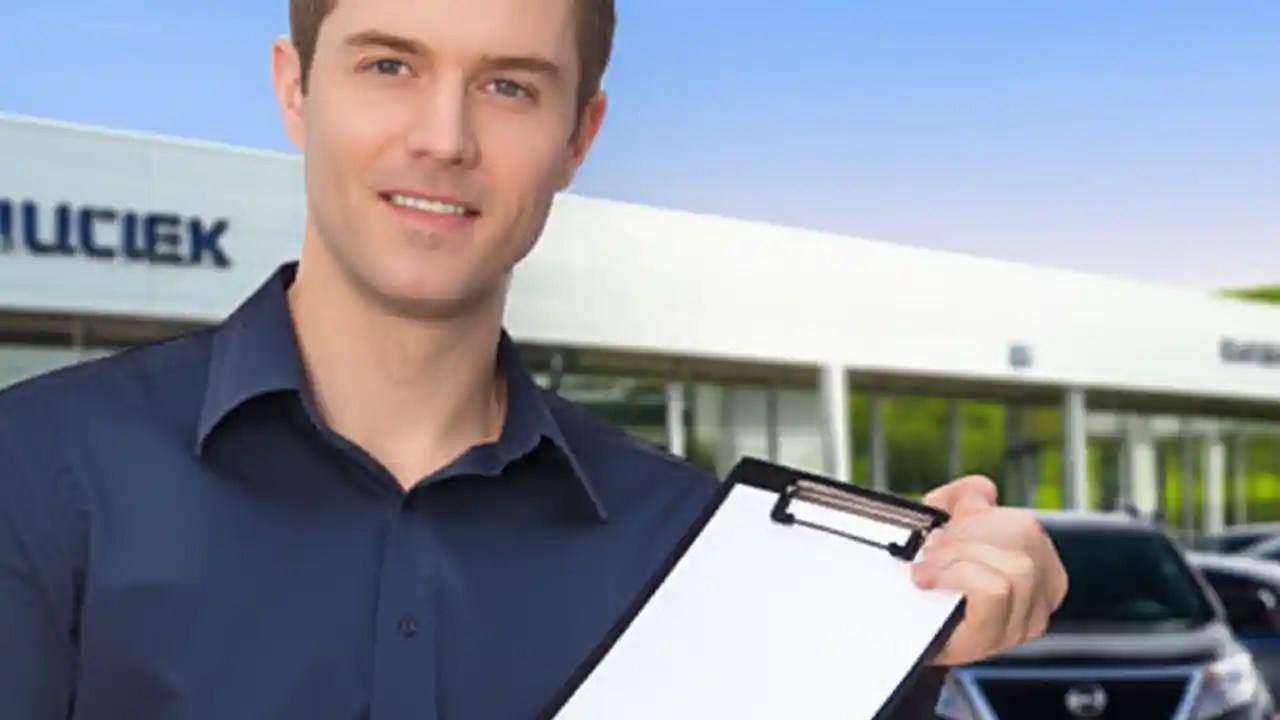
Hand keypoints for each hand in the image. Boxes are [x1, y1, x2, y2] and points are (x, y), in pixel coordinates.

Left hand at [911, 475, 1067, 666]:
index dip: (981, 519)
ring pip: (1013, 565)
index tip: (944, 527)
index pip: (1026, 528)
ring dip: (959, 555)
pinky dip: (959, 575)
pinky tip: (932, 580)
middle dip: (967, 533)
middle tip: (930, 545)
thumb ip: (964, 501)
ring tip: (929, 565)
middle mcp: (1040, 595)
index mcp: (1039, 564)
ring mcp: (1020, 621)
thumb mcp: (947, 531)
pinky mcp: (994, 638)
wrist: (906, 635)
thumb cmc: (935, 584)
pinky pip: (994, 590)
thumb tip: (980, 490)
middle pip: (1024, 539)